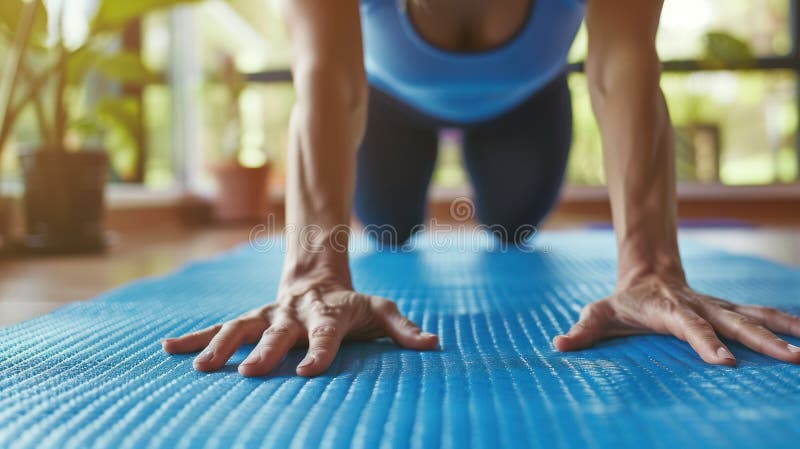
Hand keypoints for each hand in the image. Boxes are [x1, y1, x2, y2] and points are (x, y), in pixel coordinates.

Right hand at [162, 286, 438, 376]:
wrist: (318, 275)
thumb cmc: (353, 304)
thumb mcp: (382, 311)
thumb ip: (404, 328)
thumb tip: (435, 344)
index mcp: (329, 314)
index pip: (326, 335)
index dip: (319, 352)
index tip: (307, 373)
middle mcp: (294, 313)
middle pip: (278, 332)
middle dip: (264, 351)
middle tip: (247, 372)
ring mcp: (268, 315)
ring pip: (241, 327)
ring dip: (220, 345)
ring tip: (200, 367)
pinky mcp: (251, 318)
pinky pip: (220, 327)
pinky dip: (196, 337)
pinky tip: (169, 349)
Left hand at [553, 274, 799, 364]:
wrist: (647, 271)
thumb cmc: (622, 300)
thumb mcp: (598, 313)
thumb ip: (582, 330)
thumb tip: (558, 346)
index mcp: (669, 310)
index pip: (691, 328)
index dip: (706, 343)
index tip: (726, 363)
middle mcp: (698, 307)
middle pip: (733, 323)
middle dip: (762, 341)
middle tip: (791, 358)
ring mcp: (716, 307)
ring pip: (754, 316)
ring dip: (782, 329)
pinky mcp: (727, 310)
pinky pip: (759, 315)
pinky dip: (785, 321)